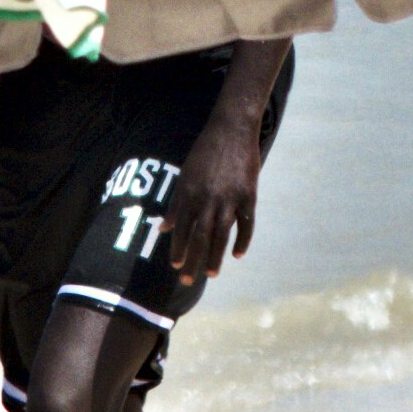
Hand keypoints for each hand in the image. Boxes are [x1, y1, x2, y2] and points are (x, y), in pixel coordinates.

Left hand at [174, 127, 266, 275]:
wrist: (232, 130)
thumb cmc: (205, 152)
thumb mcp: (184, 175)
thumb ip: (176, 204)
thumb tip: (163, 228)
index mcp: (189, 194)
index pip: (181, 229)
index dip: (178, 249)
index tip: (176, 267)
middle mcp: (207, 199)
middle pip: (199, 237)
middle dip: (192, 261)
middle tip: (187, 282)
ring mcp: (229, 198)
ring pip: (221, 235)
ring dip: (215, 257)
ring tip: (211, 274)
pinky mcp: (248, 195)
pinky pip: (246, 224)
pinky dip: (242, 240)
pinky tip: (237, 255)